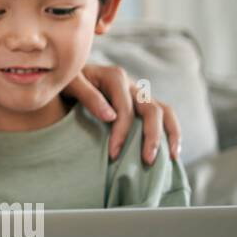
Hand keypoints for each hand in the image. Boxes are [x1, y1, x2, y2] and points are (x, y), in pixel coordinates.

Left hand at [63, 63, 181, 163]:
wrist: (65, 76)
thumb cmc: (65, 81)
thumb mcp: (70, 83)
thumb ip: (88, 96)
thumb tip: (110, 117)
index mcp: (114, 77)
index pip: (125, 108)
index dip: (121, 133)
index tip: (113, 155)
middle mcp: (131, 84)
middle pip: (151, 109)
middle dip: (151, 136)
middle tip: (147, 160)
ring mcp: (138, 93)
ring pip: (163, 111)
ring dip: (169, 134)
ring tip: (171, 157)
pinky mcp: (141, 103)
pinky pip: (163, 115)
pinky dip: (170, 131)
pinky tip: (171, 151)